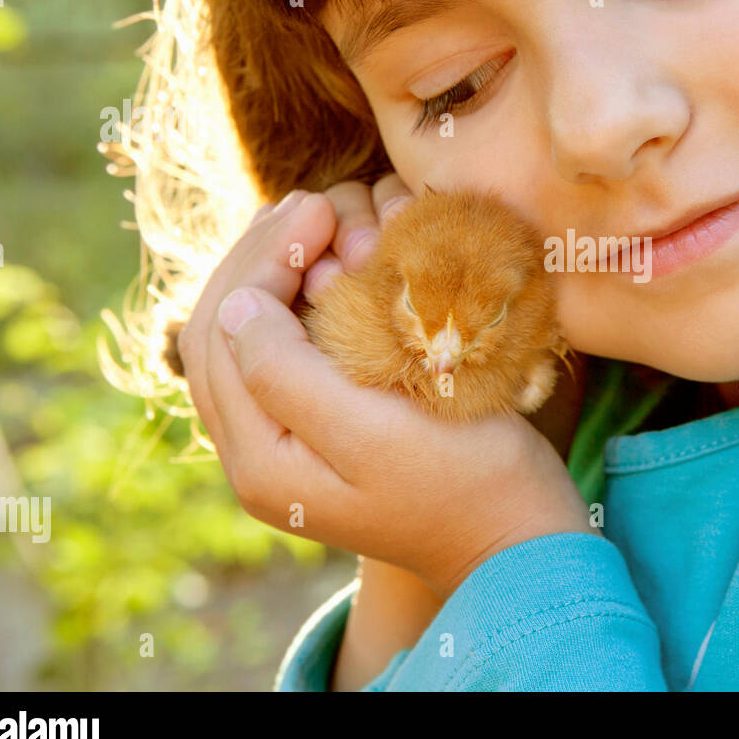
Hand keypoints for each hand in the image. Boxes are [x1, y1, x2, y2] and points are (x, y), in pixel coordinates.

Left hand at [176, 175, 598, 598]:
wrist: (518, 535)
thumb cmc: (465, 481)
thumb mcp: (375, 432)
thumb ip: (290, 376)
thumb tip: (237, 307)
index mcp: (262, 461)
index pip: (221, 335)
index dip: (260, 260)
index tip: (317, 209)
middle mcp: (258, 457)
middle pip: (221, 331)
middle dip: (260, 256)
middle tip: (313, 203)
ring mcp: (288, 445)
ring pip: (246, 336)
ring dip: (273, 272)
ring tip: (317, 221)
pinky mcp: (322, 431)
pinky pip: (282, 350)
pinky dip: (296, 299)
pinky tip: (326, 265)